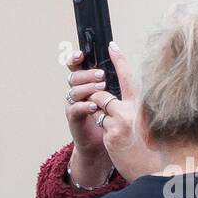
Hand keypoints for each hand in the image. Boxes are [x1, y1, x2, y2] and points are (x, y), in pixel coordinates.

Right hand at [64, 49, 114, 184]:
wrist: (103, 143)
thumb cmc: (110, 116)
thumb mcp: (115, 95)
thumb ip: (116, 79)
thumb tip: (124, 61)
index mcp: (85, 81)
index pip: (77, 64)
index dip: (76, 57)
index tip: (82, 53)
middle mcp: (77, 90)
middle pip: (74, 75)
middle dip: (87, 73)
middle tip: (102, 76)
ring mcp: (73, 103)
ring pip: (73, 90)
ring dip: (87, 87)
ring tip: (101, 88)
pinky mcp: (73, 118)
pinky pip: (75, 108)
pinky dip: (84, 105)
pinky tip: (93, 106)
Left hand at [87, 42, 161, 181]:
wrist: (154, 172)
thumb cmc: (153, 146)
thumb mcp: (148, 121)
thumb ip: (135, 107)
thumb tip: (118, 97)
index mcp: (142, 105)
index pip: (128, 78)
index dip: (119, 60)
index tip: (111, 46)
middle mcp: (130, 111)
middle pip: (102, 94)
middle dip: (99, 99)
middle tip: (109, 110)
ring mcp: (119, 124)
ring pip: (98, 111)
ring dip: (103, 119)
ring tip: (119, 132)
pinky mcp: (110, 136)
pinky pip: (100, 126)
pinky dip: (106, 132)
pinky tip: (118, 143)